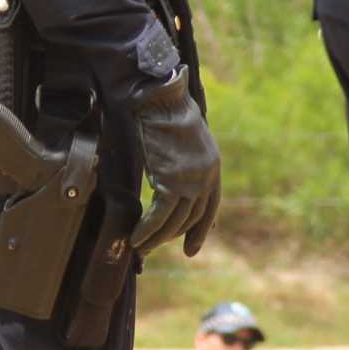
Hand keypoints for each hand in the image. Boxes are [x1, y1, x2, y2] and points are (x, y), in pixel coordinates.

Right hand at [131, 70, 222, 257]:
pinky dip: (147, 230)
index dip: (201, 230)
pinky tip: (135, 238)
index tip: (191, 249)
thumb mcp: (183, 142)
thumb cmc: (165, 114)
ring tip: (140, 247)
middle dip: (173, 237)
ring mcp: (191, 181)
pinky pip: (159, 216)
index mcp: (213, 167)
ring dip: (156, 238)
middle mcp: (207, 177)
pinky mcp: (171, 182)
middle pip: (193, 218)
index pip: (210, 208)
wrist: (159, 100)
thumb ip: (184, 163)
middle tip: (152, 248)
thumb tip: (171, 180)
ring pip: (175, 221)